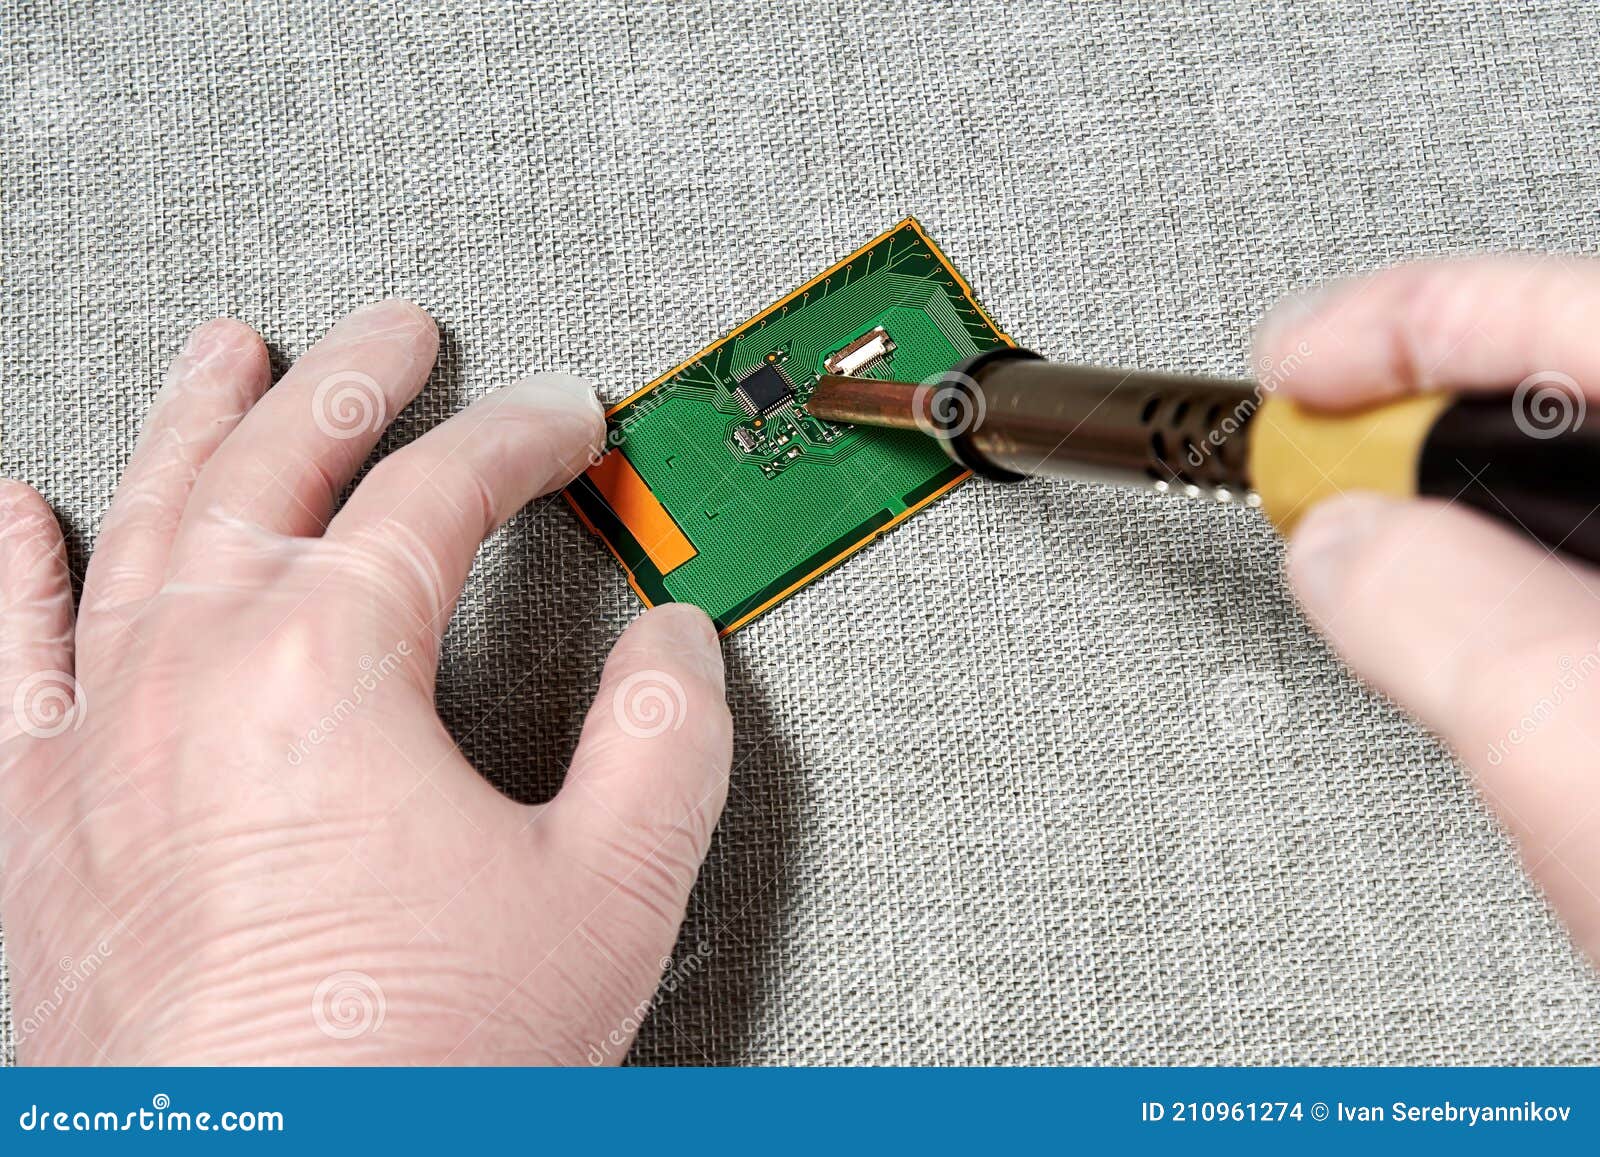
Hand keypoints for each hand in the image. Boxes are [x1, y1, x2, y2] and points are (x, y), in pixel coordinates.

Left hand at [0, 301, 731, 1063]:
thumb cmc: (410, 1072)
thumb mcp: (607, 897)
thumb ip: (665, 743)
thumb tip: (675, 648)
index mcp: (327, 671)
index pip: (438, 495)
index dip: (519, 437)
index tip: (561, 418)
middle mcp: (190, 679)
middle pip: (276, 469)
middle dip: (352, 382)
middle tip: (394, 331)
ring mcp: (97, 747)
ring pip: (139, 525)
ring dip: (191, 424)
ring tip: (225, 353)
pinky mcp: (34, 830)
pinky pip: (4, 657)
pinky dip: (6, 570)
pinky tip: (12, 509)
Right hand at [1256, 257, 1599, 963]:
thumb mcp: (1592, 756)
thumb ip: (1442, 619)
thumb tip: (1344, 544)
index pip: (1589, 314)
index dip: (1412, 321)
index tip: (1299, 361)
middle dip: (1436, 426)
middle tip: (1321, 467)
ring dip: (1486, 530)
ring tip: (1390, 564)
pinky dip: (1539, 606)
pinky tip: (1502, 648)